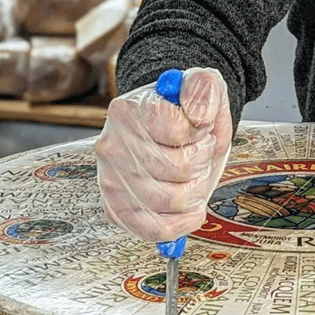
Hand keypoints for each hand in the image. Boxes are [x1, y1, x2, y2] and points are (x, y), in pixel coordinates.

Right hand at [95, 67, 232, 241]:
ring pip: (175, 200)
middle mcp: (112, 147)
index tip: (199, 126)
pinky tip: (192, 207)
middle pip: (180, 168)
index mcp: (128, 111)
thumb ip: (202, 89)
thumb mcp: (200, 84)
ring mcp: (111, 181)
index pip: (181, 130)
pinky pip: (156, 229)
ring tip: (193, 173)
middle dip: (203, 160)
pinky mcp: (117, 211)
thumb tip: (197, 115)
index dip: (202, 131)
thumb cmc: (183, 110)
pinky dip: (183, 223)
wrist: (166, 128)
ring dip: (198, 188)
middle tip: (199, 150)